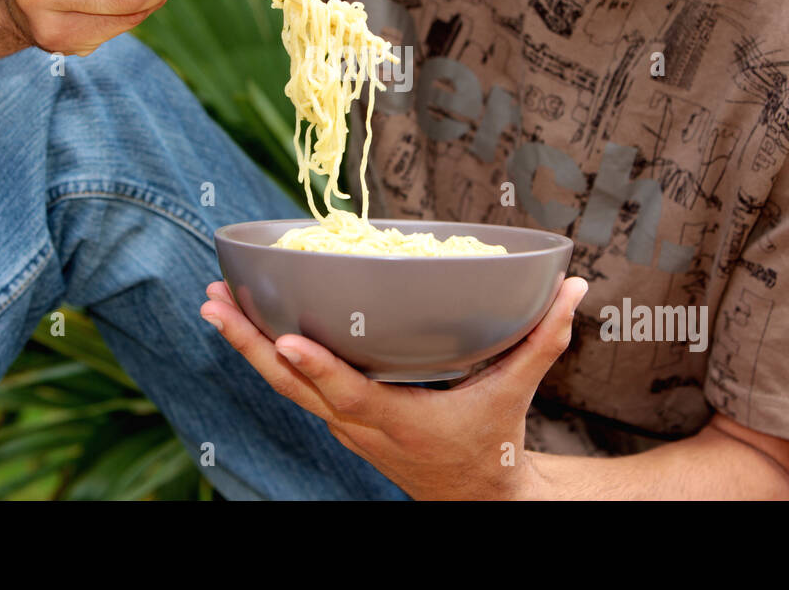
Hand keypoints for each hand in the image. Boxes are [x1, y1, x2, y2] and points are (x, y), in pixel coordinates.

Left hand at [199, 275, 588, 499]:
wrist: (474, 499)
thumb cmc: (491, 446)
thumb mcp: (515, 396)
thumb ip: (543, 341)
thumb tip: (575, 288)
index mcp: (397, 420)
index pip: (349, 393)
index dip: (316, 367)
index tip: (283, 337)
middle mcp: (358, 424)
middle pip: (291, 385)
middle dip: (248, 343)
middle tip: (213, 301)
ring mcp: (342, 424)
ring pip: (282, 386)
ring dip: (245, 345)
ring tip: (214, 302)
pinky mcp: (339, 418)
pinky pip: (293, 386)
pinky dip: (266, 355)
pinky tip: (249, 324)